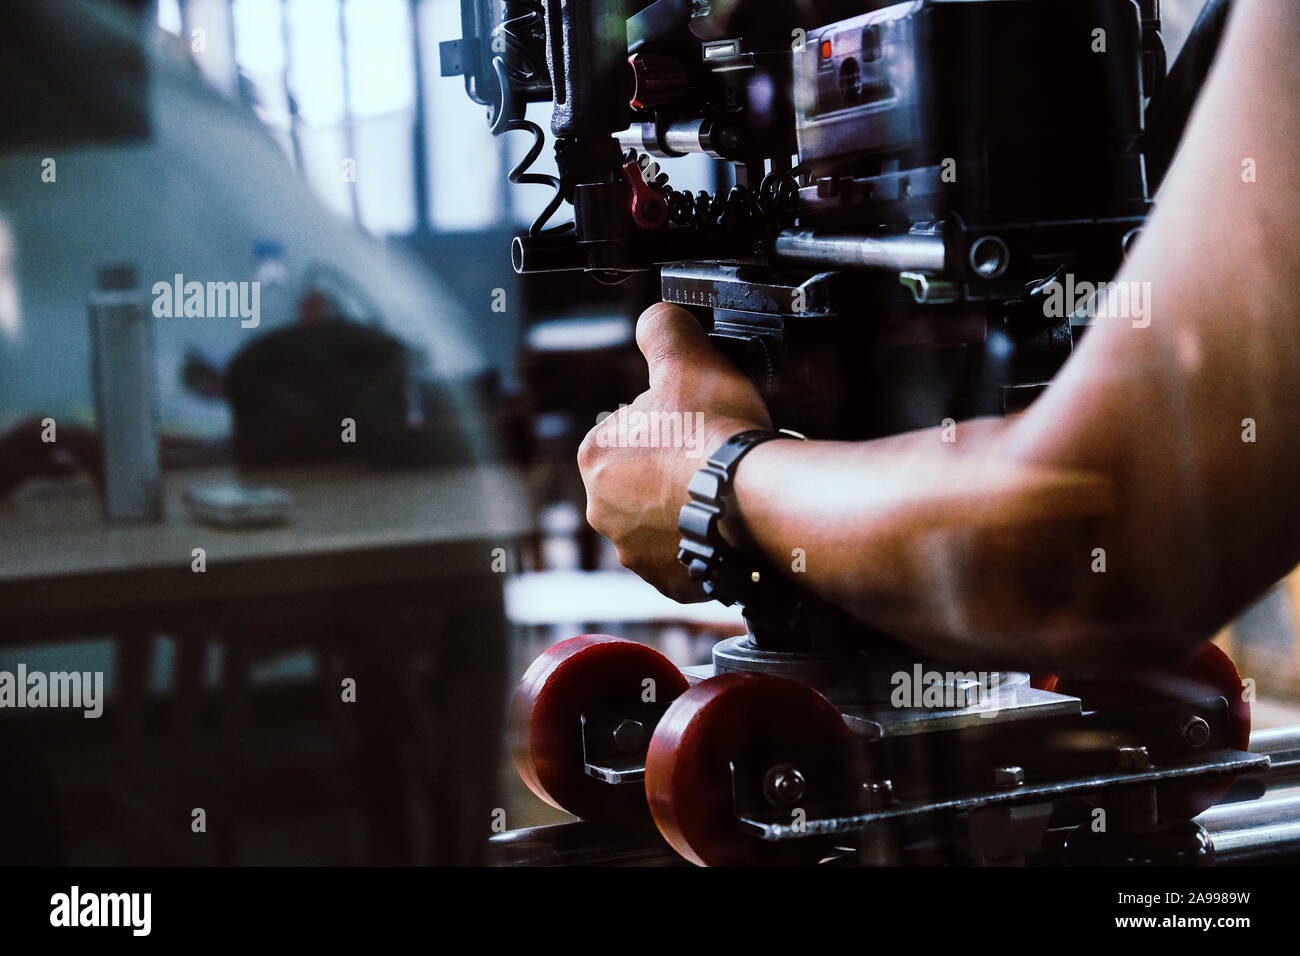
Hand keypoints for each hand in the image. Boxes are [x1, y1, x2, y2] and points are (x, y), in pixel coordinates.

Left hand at [578, 303, 772, 600]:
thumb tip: (656, 319)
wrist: (753, 498)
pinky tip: (726, 527)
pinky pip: (685, 559)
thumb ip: (662, 328)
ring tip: (723, 493)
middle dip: (672, 470)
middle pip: (643, 479)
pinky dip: (703, 545)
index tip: (697, 423)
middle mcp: (601, 511)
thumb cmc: (715, 431)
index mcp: (595, 457)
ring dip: (686, 509)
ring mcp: (635, 552)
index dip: (667, 422)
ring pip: (663, 520)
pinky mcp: (668, 581)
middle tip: (713, 457)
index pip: (629, 431)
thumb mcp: (687, 357)